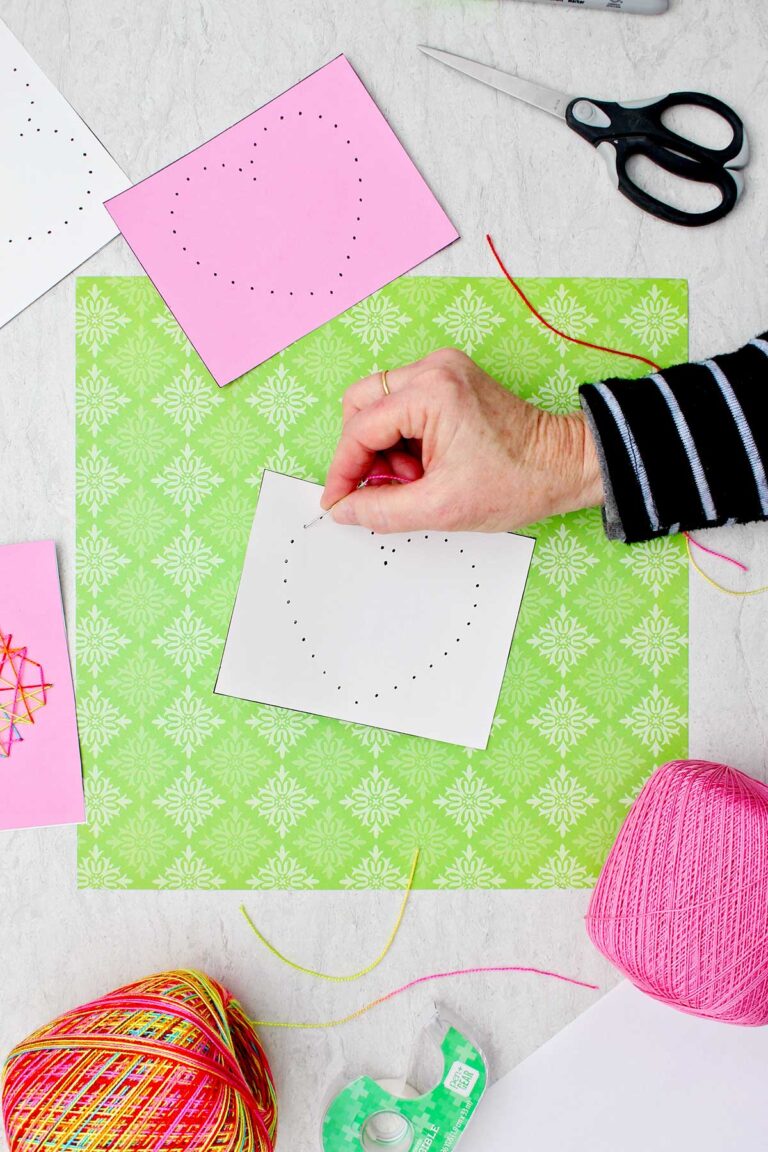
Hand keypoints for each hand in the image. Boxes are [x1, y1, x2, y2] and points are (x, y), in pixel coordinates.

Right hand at [322, 348, 603, 532]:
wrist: (564, 466)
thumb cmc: (518, 481)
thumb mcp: (440, 508)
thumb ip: (381, 510)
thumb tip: (344, 509)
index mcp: (431, 392)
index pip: (359, 428)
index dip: (343, 470)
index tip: (338, 500)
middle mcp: (434, 368)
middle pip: (361, 404)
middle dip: (364, 452)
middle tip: (389, 486)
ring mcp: (443, 369)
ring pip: (379, 405)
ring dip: (384, 447)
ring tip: (416, 478)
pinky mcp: (450, 379)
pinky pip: (402, 405)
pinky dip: (403, 438)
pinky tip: (426, 464)